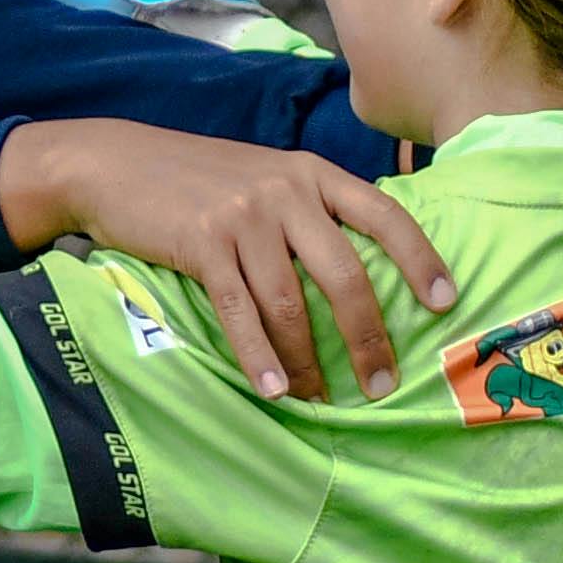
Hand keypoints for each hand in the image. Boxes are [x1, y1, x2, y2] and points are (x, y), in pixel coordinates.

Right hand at [0, 119, 454, 402]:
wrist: (118, 163)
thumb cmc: (200, 180)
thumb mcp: (266, 176)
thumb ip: (310, 210)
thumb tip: (360, 272)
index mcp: (312, 173)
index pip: (383, 215)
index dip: (419, 259)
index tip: (445, 302)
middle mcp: (286, 191)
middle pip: (345, 274)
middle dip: (369, 337)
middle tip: (383, 383)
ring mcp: (243, 217)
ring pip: (291, 303)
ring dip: (308, 361)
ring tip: (321, 399)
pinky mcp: (202, 243)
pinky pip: (240, 312)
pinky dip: (259, 357)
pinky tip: (273, 389)